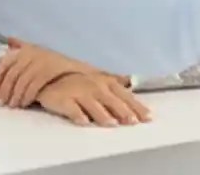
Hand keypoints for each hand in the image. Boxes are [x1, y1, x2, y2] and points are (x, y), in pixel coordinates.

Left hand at [0, 39, 94, 107]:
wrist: (77, 73)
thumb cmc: (53, 66)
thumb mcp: (37, 54)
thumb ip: (22, 47)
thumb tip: (8, 40)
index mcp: (25, 49)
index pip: (4, 64)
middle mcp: (31, 52)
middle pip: (11, 74)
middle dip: (4, 91)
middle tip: (1, 104)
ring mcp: (41, 60)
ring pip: (21, 81)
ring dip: (15, 95)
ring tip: (13, 106)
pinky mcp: (49, 69)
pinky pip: (33, 85)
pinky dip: (27, 96)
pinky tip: (25, 103)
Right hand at [36, 73, 151, 126]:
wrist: (52, 74)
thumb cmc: (82, 80)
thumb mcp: (102, 78)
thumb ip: (118, 82)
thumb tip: (132, 82)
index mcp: (107, 83)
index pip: (125, 96)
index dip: (136, 107)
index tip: (147, 117)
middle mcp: (96, 88)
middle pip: (112, 101)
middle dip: (123, 111)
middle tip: (132, 122)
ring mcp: (80, 94)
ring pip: (93, 106)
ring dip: (103, 115)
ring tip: (112, 124)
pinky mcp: (64, 101)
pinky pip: (71, 109)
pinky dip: (78, 115)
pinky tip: (84, 122)